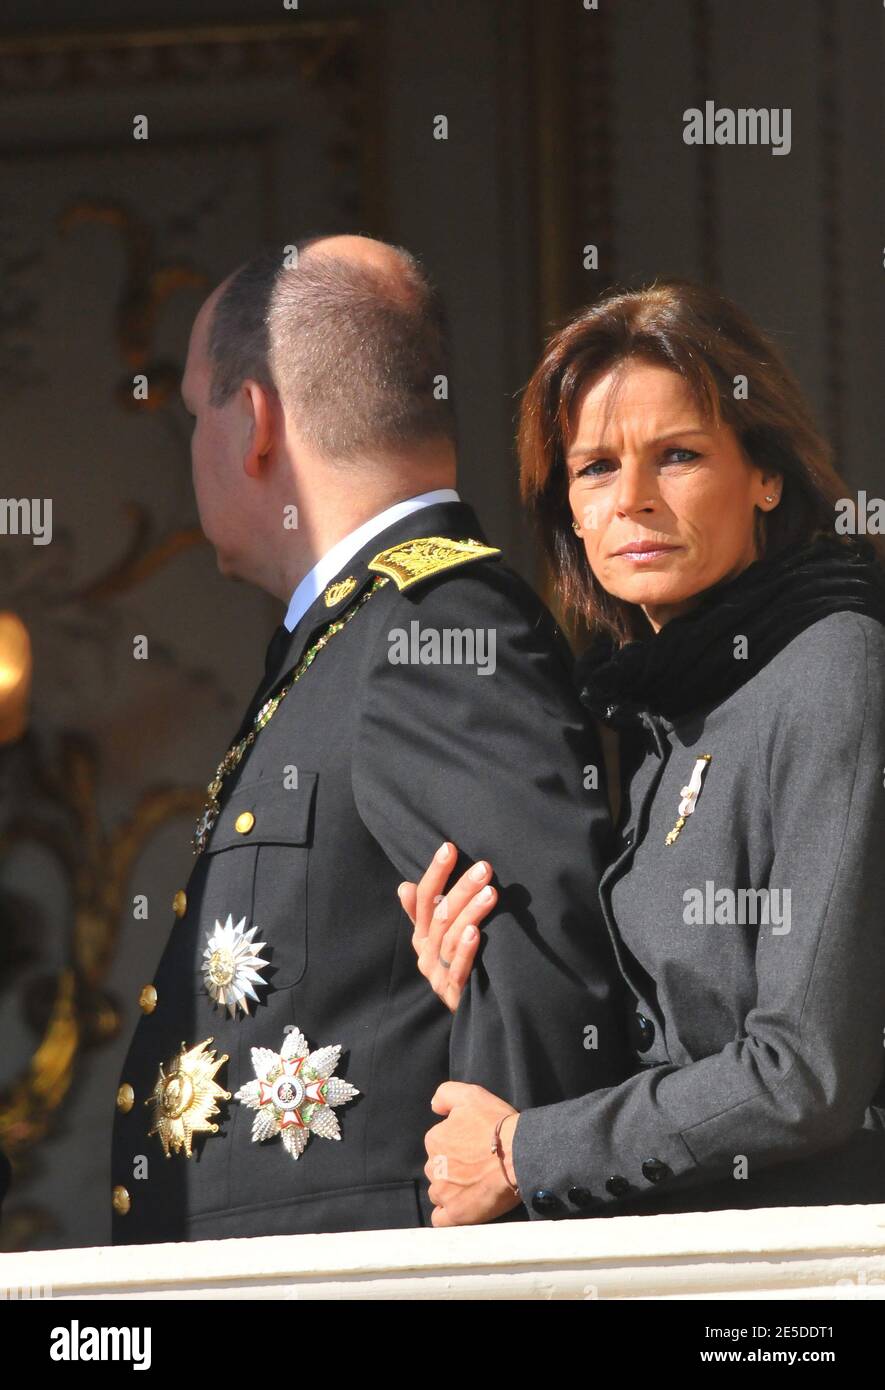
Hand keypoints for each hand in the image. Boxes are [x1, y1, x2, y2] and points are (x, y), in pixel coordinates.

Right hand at [398, 841, 496, 1012]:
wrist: (472, 1012)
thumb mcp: (438, 938)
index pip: (424, 898)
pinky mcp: (453, 991)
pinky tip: (476, 931)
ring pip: (450, 937)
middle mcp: (425, 952)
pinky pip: (458, 967)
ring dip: (470, 912)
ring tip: (490, 892)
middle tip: (484, 868)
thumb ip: (423, 913)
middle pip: (440, 914)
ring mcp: (438, 972)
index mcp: (421, 935)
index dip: (435, 872)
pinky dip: (466, 949)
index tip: (449, 847)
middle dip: (462, 888)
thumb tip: (404, 886)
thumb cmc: (456, 965)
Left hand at [424, 1081, 521, 1225]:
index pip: (439, 1145)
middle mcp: (433, 1166)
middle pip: (438, 1170)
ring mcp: (444, 1192)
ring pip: (439, 1193)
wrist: (520, 1154)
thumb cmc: (497, 1124)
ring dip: (452, 1191)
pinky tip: (463, 1207)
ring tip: (475, 1187)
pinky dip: (449, 1215)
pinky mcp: (456, 1214)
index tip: (474, 1148)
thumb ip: (445, 1095)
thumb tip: (433, 1107)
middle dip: (452, 1170)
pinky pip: (441, 1219)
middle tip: (477, 1167)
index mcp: (435, 1139)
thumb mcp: (471, 1095)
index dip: (457, 1146)